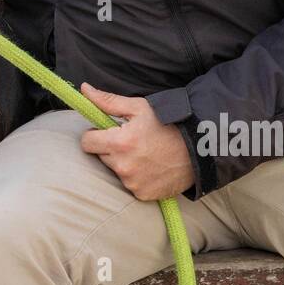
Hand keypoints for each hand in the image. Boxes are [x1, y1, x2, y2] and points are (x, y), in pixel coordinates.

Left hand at [78, 83, 194, 200]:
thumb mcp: (138, 107)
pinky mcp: (143, 194)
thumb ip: (107, 101)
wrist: (199, 148)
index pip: (86, 143)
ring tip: (144, 153)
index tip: (106, 132)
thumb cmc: (168, 123)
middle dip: (110, 148)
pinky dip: (136, 177)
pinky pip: (130, 184)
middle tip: (132, 141)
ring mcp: (133, 183)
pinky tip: (151, 166)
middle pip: (101, 156)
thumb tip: (84, 90)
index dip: (94, 135)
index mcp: (119, 142)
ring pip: (115, 171)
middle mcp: (123, 166)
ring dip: (123, 163)